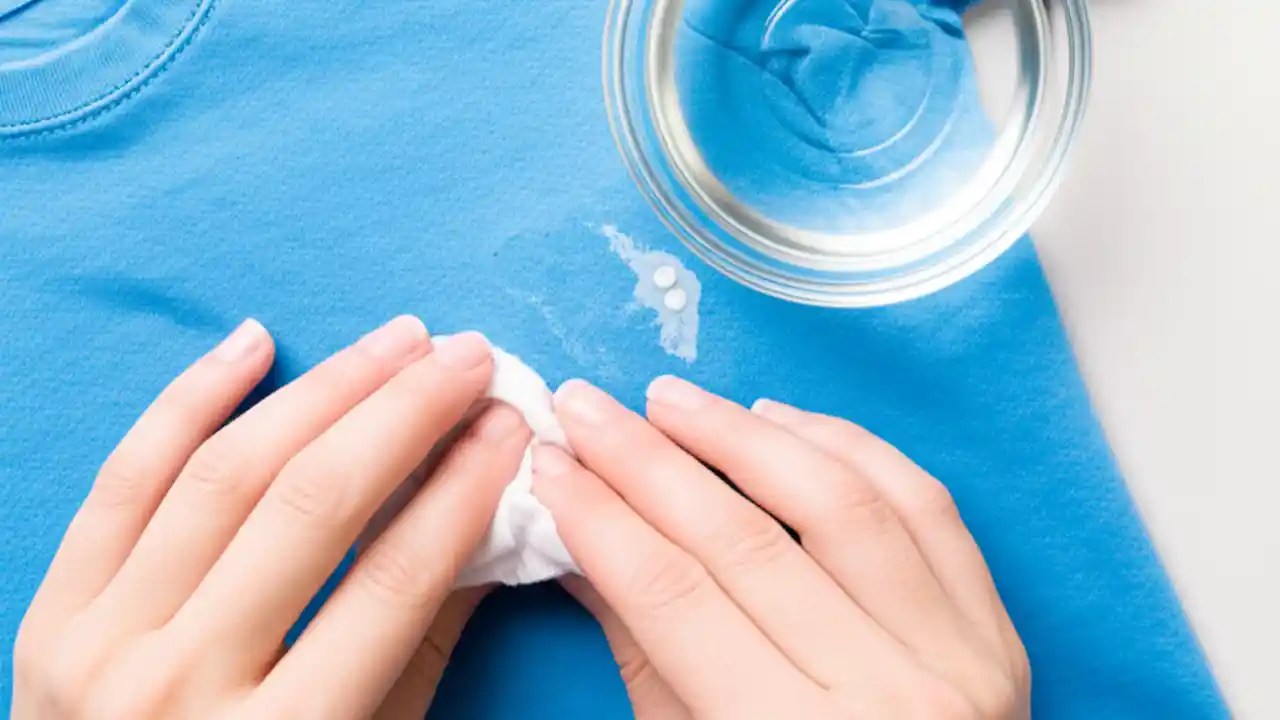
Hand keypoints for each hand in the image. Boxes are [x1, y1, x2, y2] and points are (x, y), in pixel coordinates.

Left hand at [13, 317, 526, 719]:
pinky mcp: (51, 614)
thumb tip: (486, 528)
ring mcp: (103, 643)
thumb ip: (419, 655)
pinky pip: (123, 480)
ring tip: (395, 341)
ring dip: (324, 390)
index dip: (465, 489)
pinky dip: (188, 399)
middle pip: (315, 506)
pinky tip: (255, 342)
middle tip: (466, 358)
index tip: (509, 426)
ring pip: (227, 474)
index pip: (396, 581)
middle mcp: (183, 684)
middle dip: (406, 414)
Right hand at [535, 377, 1029, 719]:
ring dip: (744, 435)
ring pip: (841, 502)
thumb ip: (645, 657)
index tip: (552, 465)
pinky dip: (851, 447)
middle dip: (648, 462)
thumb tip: (581, 547)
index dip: (602, 520)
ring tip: (673, 399)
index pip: (675, 599)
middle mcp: (888, 699)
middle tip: (589, 408)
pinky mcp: (995, 631)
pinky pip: (927, 506)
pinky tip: (784, 418)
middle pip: (743, 542)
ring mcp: (956, 659)